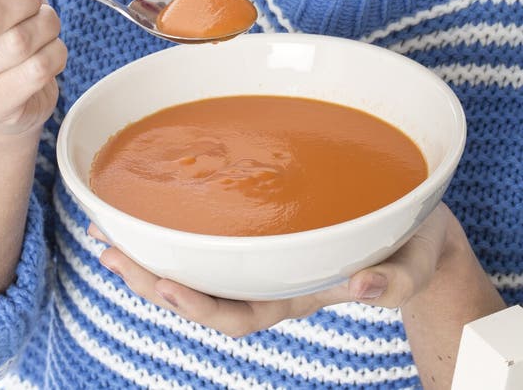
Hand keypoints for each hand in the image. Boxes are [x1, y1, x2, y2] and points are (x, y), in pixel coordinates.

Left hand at [88, 203, 451, 336]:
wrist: (418, 228)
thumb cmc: (413, 247)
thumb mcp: (413, 266)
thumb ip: (393, 282)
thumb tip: (359, 287)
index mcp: (301, 293)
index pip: (241, 315)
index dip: (199, 307)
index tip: (162, 283)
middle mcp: (274, 277)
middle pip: (202, 293)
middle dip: (150, 279)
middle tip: (107, 251)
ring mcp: (266, 253)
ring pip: (199, 266)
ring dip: (151, 255)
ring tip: (108, 233)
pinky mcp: (267, 225)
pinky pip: (214, 236)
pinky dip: (178, 229)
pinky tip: (152, 211)